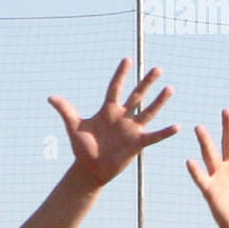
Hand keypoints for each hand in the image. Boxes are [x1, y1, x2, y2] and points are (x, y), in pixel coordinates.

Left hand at [49, 57, 177, 186]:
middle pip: (137, 95)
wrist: (90, 169)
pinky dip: (165, 132)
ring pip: (148, 112)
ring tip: (170, 88)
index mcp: (107, 110)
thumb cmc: (82, 147)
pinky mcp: (137, 144)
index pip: (115, 87)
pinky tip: (177, 126)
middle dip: (146, 82)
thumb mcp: (73, 126)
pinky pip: (154, 136)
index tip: (127, 58)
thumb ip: (65, 110)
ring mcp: (131, 129)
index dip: (120, 74)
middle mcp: (122, 116)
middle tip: (158, 68)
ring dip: (159, 101)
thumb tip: (51, 97)